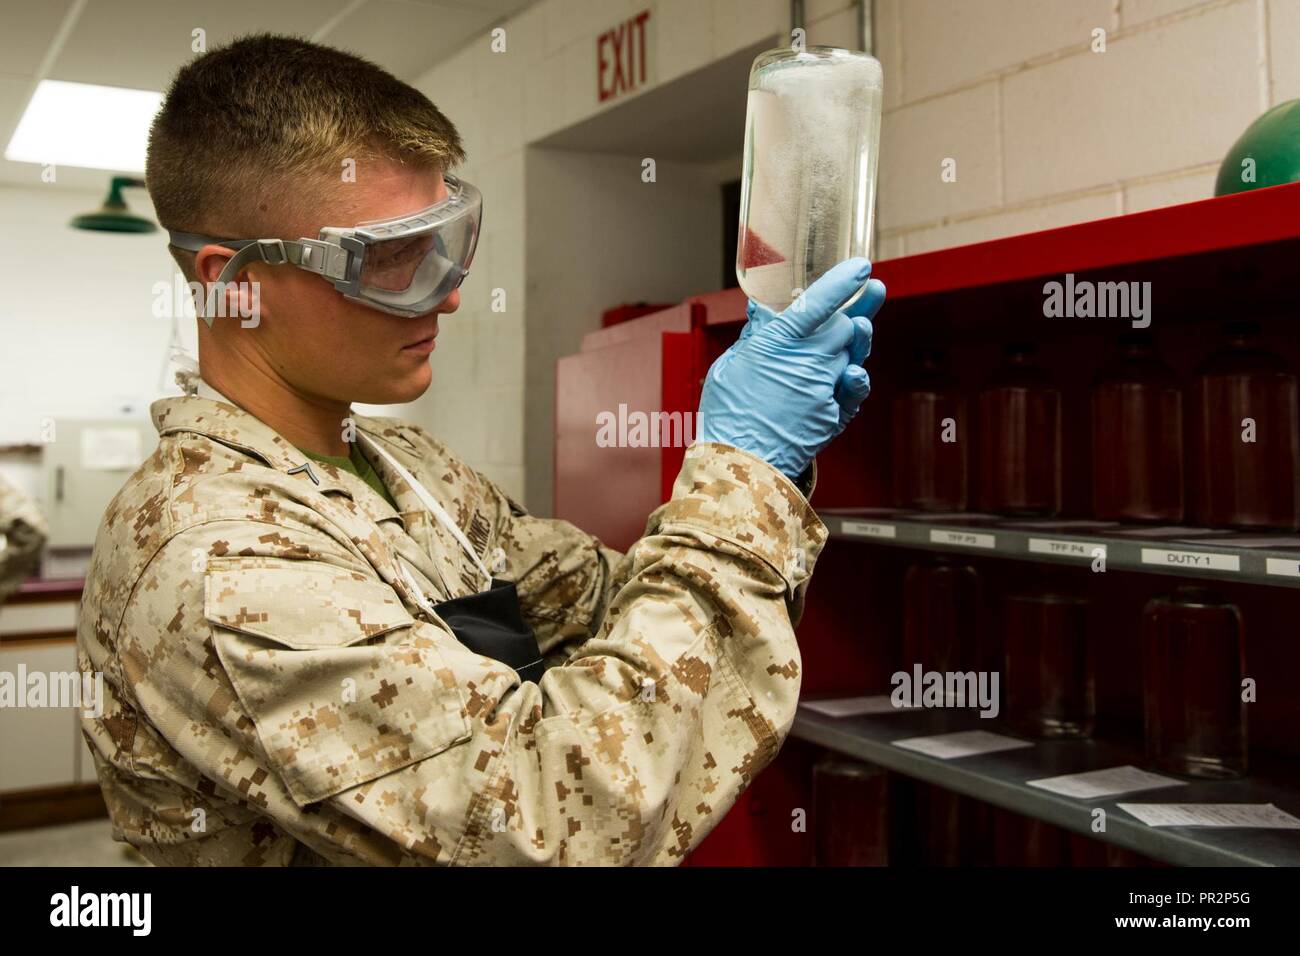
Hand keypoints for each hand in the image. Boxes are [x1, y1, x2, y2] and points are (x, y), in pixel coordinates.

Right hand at [698, 258, 885, 480]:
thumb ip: (753, 338)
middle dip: (859, 306)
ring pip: (854, 352)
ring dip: (860, 337)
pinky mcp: (834, 414)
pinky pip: (856, 388)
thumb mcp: (730, 366)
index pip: (817, 303)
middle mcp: (808, 362)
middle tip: (871, 290)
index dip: (843, 281)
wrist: (741, 466)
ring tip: (862, 323)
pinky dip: (858, 375)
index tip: (861, 266)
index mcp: (777, 344)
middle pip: (844, 325)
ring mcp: (825, 388)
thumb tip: (762, 313)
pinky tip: (856, 369)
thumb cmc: (728, 416)